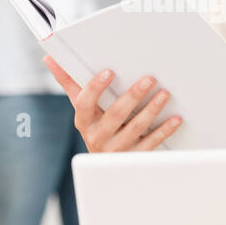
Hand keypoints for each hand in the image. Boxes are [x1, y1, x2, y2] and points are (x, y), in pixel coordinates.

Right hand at [43, 55, 181, 151]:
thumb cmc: (95, 126)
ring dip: (152, 110)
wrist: (104, 167)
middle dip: (133, 95)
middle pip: (115, 114)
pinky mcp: (133, 158)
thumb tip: (49, 57)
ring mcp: (116, 149)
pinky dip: (164, 130)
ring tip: (164, 94)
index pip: (85, 103)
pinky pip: (150, 143)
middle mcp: (97, 136)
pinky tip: (176, 118)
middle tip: (149, 78)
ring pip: (135, 128)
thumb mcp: (82, 107)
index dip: (95, 87)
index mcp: (84, 121)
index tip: (109, 72)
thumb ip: (69, 82)